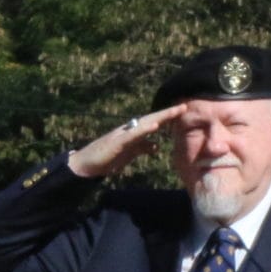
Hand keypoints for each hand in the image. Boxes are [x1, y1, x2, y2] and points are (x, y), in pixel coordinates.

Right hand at [66, 103, 189, 180]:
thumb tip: (157, 145)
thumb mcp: (130, 153)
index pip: (153, 123)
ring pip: (143, 124)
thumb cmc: (107, 158)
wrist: (86, 165)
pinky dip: (143, 130)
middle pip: (151, 119)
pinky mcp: (116, 143)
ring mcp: (122, 135)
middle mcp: (129, 130)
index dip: (167, 117)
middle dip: (167, 113)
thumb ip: (143, 148)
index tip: (182, 111)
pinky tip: (154, 126)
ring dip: (158, 117)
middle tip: (183, 107)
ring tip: (173, 112)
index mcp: (133, 133)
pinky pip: (132, 135)